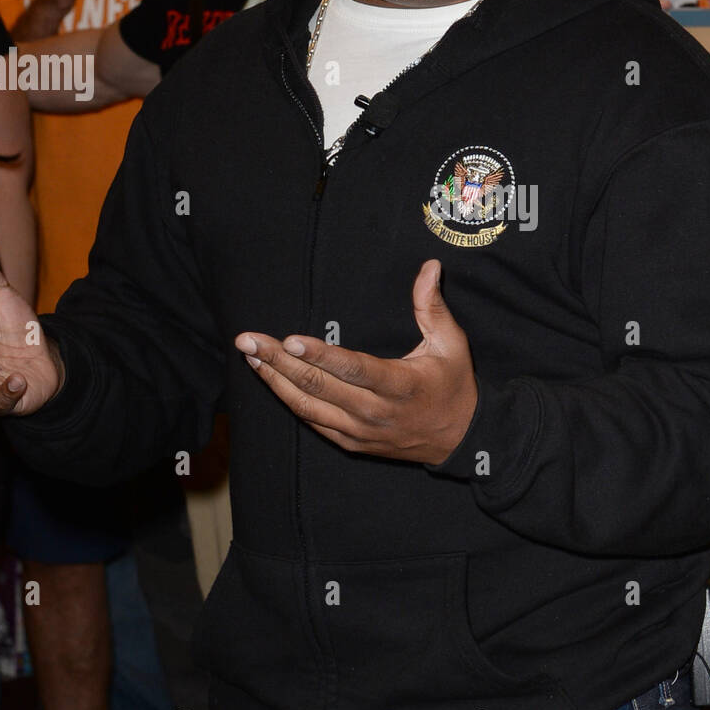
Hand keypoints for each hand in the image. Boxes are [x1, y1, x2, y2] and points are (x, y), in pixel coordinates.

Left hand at [235, 260, 478, 464]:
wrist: (460, 440)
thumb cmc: (454, 385)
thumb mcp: (452, 343)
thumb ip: (432, 305)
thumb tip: (429, 266)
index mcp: (401, 386)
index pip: (353, 370)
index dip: (320, 355)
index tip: (289, 339)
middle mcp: (376, 413)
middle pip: (319, 388)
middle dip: (279, 362)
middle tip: (248, 340)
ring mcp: (360, 432)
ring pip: (308, 407)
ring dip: (275, 380)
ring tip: (250, 355)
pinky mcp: (351, 442)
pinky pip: (312, 422)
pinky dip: (288, 400)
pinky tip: (270, 379)